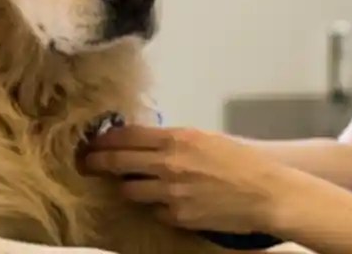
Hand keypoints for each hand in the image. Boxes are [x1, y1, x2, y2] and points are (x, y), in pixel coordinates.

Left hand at [82, 125, 291, 233]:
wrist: (266, 193)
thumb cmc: (243, 163)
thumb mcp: (207, 139)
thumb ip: (176, 141)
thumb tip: (151, 143)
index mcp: (177, 138)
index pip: (127, 136)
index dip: (105, 139)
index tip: (93, 141)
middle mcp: (169, 163)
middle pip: (117, 162)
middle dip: (96, 162)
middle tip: (86, 162)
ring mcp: (170, 192)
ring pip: (129, 190)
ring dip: (127, 186)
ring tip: (130, 184)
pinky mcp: (177, 216)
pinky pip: (153, 211)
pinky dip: (155, 206)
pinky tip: (165, 202)